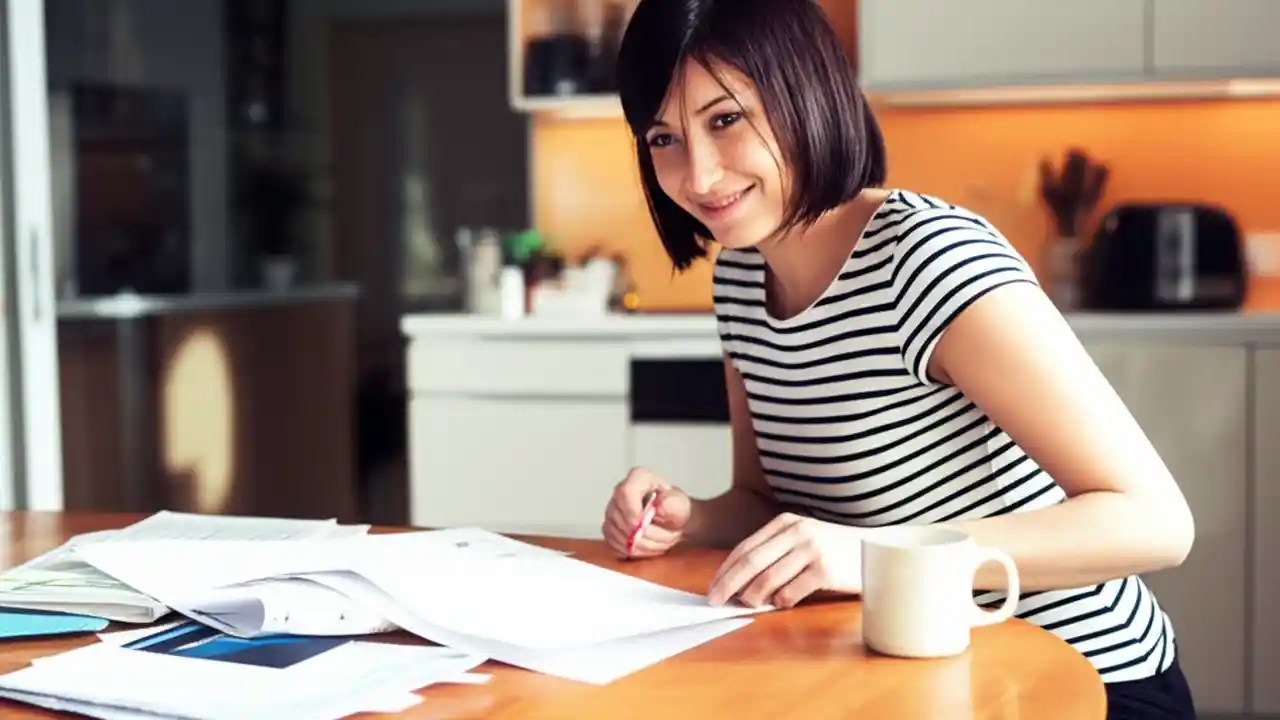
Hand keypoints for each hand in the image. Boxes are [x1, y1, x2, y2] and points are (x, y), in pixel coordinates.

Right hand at [602, 467, 692, 558]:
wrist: (671, 518)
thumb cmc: (674, 508)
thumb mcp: (681, 503)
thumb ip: (673, 503)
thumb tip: (658, 507)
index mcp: (638, 478)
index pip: (626, 493)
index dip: (634, 513)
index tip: (648, 525)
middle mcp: (619, 493)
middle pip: (624, 520)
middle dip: (649, 535)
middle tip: (670, 537)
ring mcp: (611, 512)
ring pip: (621, 536)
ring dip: (646, 546)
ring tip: (663, 543)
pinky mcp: (609, 529)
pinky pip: (616, 545)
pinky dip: (635, 552)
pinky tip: (649, 548)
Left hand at [708, 513, 863, 608]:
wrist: (876, 551)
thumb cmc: (833, 549)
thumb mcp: (802, 539)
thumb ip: (775, 553)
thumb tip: (740, 583)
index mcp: (786, 522)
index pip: (746, 547)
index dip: (726, 570)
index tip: (713, 588)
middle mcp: (798, 532)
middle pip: (752, 562)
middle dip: (729, 584)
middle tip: (715, 601)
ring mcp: (813, 550)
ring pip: (769, 579)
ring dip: (753, 597)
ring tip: (749, 605)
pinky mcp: (826, 571)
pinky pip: (791, 592)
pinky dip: (780, 602)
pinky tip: (781, 604)